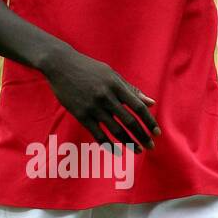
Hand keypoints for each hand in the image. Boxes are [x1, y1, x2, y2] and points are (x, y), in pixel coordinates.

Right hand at [40, 45, 160, 148]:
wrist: (60, 65)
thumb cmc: (88, 68)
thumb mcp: (111, 74)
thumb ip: (130, 89)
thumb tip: (151, 103)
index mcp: (116, 85)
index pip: (138, 107)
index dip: (149, 121)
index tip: (157, 133)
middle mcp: (106, 97)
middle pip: (129, 121)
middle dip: (142, 136)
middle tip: (151, 146)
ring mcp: (93, 107)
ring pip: (115, 130)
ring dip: (129, 142)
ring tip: (138, 150)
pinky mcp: (81, 115)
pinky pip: (98, 134)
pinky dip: (109, 145)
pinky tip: (117, 151)